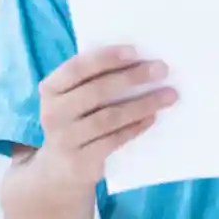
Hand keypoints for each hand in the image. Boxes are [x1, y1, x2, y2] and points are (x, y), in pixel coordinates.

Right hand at [34, 45, 177, 187]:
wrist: (59, 168)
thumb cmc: (74, 119)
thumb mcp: (71, 98)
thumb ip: (91, 80)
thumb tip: (136, 60)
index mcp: (50, 89)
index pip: (77, 68)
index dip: (105, 58)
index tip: (135, 51)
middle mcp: (53, 113)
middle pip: (96, 91)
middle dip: (132, 77)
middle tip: (161, 69)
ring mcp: (65, 139)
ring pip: (109, 117)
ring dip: (142, 104)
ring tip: (168, 95)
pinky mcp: (81, 161)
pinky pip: (114, 140)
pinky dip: (135, 127)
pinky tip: (152, 117)